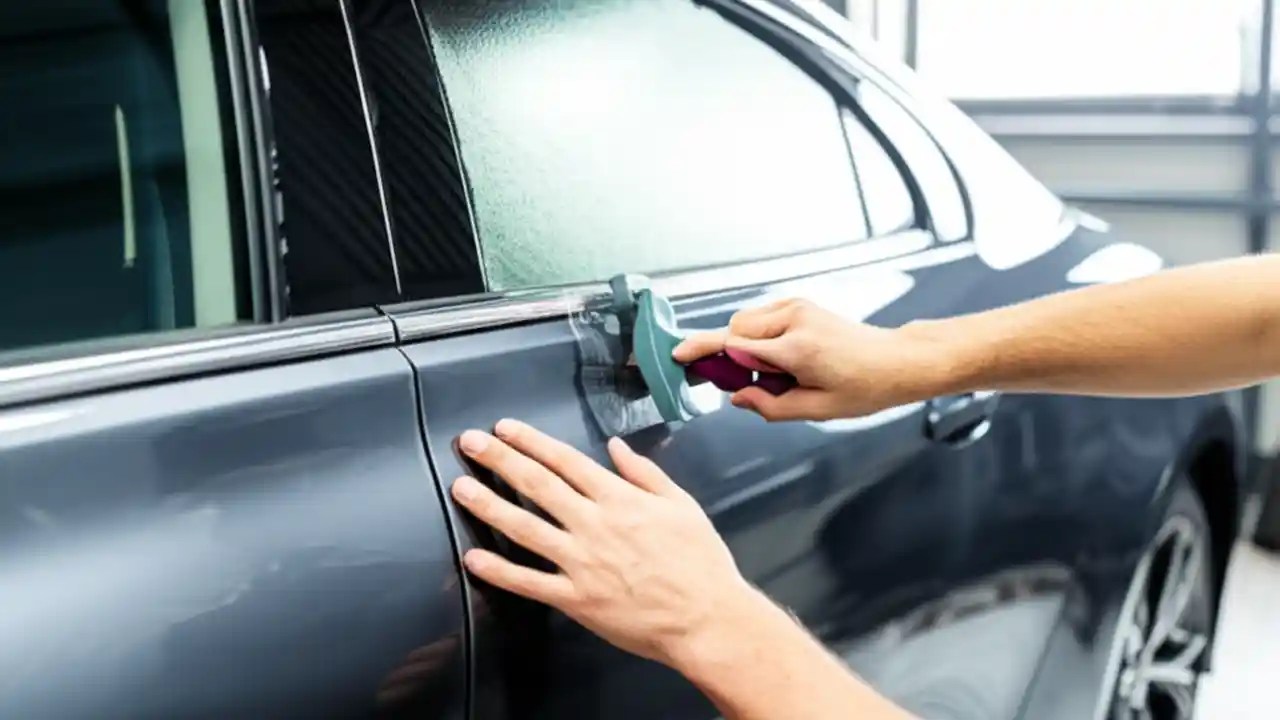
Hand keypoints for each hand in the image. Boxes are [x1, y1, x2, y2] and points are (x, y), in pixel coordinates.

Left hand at [451, 420, 767, 668]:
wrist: (707, 618)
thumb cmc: (700, 561)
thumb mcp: (681, 505)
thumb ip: (644, 473)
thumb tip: (615, 447)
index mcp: (620, 499)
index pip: (566, 461)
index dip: (532, 442)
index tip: (505, 428)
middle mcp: (595, 525)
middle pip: (538, 485)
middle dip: (501, 460)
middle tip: (469, 442)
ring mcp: (582, 562)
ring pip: (525, 528)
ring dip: (489, 505)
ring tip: (461, 487)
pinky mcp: (576, 598)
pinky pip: (530, 582)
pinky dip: (499, 570)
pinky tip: (473, 557)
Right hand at [673, 298, 947, 420]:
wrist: (896, 361)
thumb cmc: (864, 388)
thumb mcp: (817, 409)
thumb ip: (771, 406)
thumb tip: (737, 398)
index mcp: (797, 348)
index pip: (735, 345)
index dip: (701, 351)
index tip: (676, 356)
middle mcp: (793, 320)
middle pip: (734, 330)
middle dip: (726, 355)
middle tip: (739, 383)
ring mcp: (796, 307)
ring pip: (744, 322)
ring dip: (743, 346)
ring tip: (772, 374)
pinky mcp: (799, 305)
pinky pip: (761, 319)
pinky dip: (757, 338)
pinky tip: (779, 361)